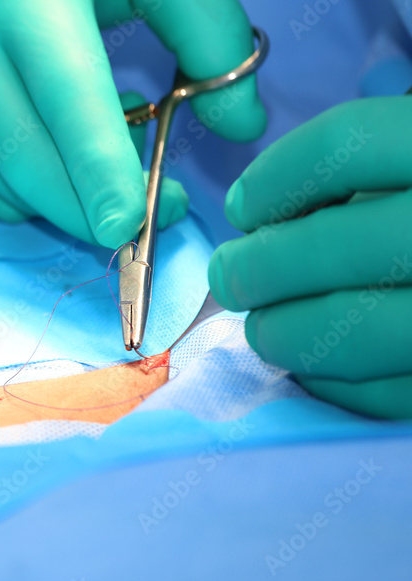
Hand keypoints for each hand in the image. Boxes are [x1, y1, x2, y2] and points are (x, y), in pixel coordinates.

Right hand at [0, 0, 265, 246]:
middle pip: (30, 165)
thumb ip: (204, 33)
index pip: (68, 105)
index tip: (132, 222)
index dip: (100, 173)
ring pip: (2, 184)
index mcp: (29, 7)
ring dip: (63, 202)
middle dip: (92, 211)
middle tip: (156, 209)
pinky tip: (57, 158)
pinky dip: (26, 193)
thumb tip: (241, 125)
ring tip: (106, 162)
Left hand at [208, 97, 411, 418]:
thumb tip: (258, 223)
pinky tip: (317, 366)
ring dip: (285, 335)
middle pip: (338, 244)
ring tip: (264, 329)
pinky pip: (389, 395)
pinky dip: (335, 385)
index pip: (346, 145)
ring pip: (356, 331)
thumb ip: (365, 174)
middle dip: (261, 267)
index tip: (242, 207)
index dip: (273, 178)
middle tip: (231, 277)